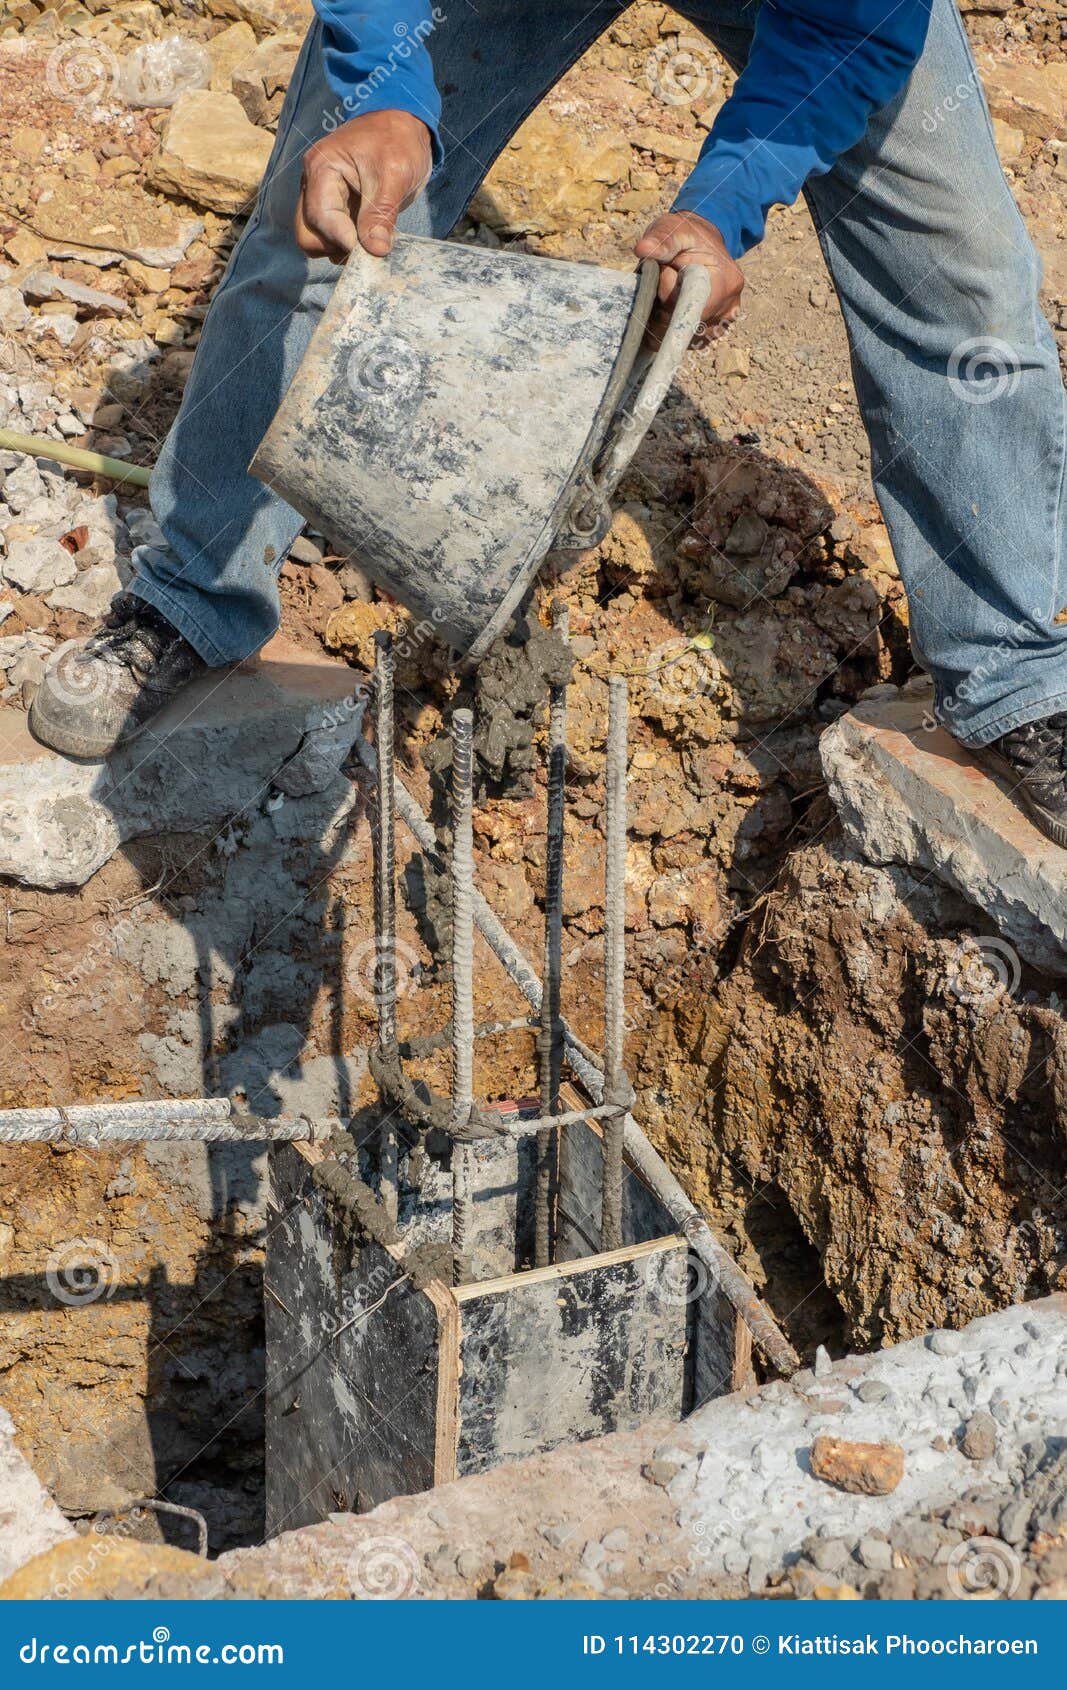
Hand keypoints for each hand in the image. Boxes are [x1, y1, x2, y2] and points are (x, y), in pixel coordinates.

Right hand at [295, 110, 432, 261]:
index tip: (372, 247)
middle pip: (307, 236)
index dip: (345, 239)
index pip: (320, 218)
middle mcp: (313, 185)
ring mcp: (321, 199)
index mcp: (322, 169)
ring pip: (316, 242)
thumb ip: (382, 214)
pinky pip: (331, 239)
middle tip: (369, 242)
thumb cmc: (397, 140)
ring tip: (373, 233)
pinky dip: (349, 245)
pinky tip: (370, 233)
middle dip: (337, 247)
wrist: (402, 126)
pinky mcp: (334, 210)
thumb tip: (375, 251)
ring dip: (343, 248)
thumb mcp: (395, 174)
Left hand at [635, 211, 743, 345]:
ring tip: (665, 296)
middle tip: (660, 286)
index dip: (669, 300)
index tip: (663, 279)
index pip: (691, 310)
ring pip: (685, 339)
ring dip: (666, 324)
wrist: (702, 242)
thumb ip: (661, 240)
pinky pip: (687, 342)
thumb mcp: (673, 229)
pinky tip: (668, 310)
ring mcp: (723, 323)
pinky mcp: (714, 331)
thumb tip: (643, 249)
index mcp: (726, 282)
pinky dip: (672, 332)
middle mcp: (729, 307)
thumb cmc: (686, 235)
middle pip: (686, 328)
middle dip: (664, 313)